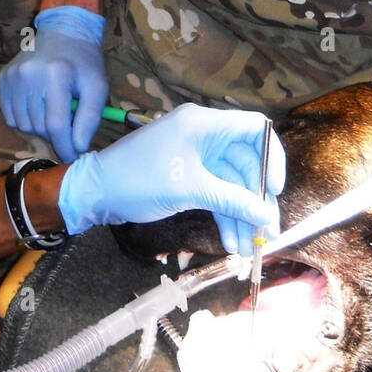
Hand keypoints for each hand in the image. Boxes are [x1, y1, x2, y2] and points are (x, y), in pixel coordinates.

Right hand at [0, 5, 107, 162]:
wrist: (63, 32)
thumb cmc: (83, 62)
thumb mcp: (97, 87)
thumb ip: (89, 118)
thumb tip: (77, 148)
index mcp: (57, 74)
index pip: (56, 124)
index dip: (65, 146)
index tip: (72, 155)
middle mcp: (29, 74)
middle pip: (39, 127)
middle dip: (55, 135)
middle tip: (67, 124)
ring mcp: (12, 76)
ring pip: (23, 125)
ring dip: (40, 127)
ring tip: (52, 111)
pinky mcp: (2, 79)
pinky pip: (10, 117)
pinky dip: (25, 119)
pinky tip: (37, 106)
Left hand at [57, 103, 283, 253]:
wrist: (96, 191)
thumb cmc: (139, 180)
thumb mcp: (190, 190)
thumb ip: (232, 200)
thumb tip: (267, 215)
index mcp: (204, 123)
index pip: (254, 129)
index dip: (271, 158)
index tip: (275, 191)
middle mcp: (204, 134)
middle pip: (246, 162)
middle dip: (256, 198)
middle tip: (267, 232)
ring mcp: (196, 154)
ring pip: (231, 183)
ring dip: (241, 214)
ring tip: (249, 248)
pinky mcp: (187, 174)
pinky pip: (215, 191)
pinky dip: (224, 214)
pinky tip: (232, 241)